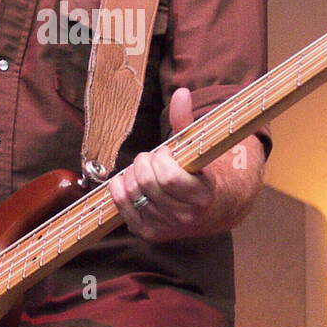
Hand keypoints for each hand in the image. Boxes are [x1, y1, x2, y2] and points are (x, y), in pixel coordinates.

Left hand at [108, 87, 221, 241]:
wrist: (208, 210)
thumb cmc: (196, 173)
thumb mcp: (195, 149)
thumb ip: (186, 122)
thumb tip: (180, 93)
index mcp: (202, 195)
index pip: (169, 177)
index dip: (161, 158)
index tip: (166, 151)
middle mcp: (185, 216)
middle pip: (146, 182)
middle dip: (143, 162)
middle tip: (151, 157)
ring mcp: (166, 228)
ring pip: (132, 193)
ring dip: (131, 174)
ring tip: (143, 169)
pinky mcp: (148, 233)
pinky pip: (121, 206)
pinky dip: (118, 188)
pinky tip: (128, 180)